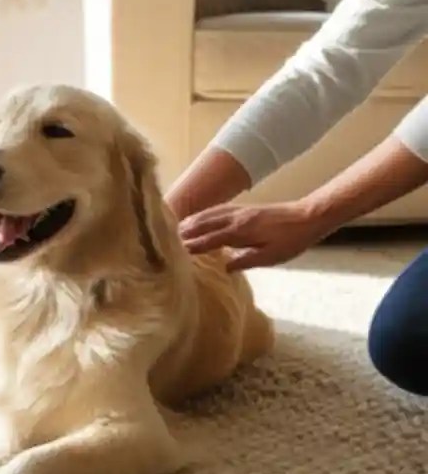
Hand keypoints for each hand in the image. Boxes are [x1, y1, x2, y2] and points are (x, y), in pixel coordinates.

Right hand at [178, 201, 330, 270]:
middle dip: (183, 232)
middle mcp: (234, 218)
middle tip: (165, 242)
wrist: (309, 216)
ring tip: (175, 230)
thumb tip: (224, 265)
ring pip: (207, 215)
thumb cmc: (291, 240)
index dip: (190, 247)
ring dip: (190, 222)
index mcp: (240, 232)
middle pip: (202, 224)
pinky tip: (197, 219)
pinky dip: (202, 215)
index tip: (174, 254)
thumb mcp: (270, 257)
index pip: (208, 239)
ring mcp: (238, 210)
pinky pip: (215, 210)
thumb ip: (245, 260)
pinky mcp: (243, 207)